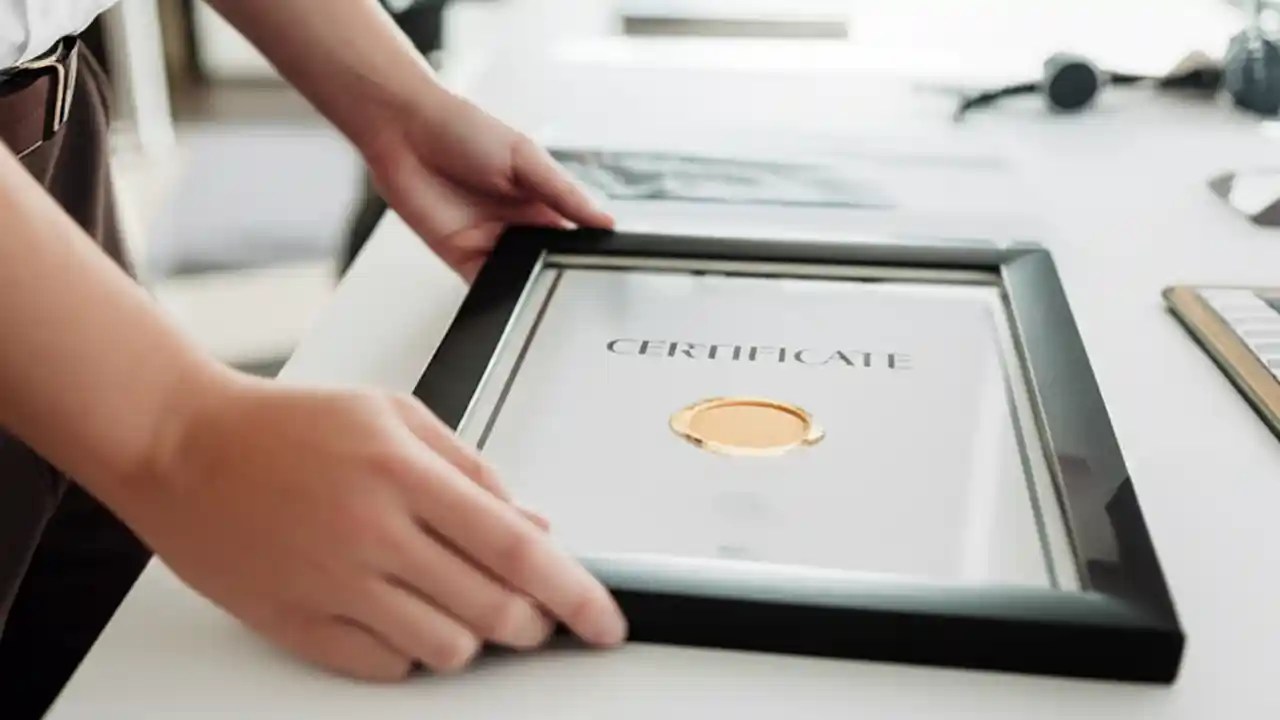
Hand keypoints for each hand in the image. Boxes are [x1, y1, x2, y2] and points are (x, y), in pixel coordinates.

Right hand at [118, 375, 626, 679]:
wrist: (183, 446)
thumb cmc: (289, 425)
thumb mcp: (395, 415)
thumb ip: (474, 470)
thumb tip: (535, 526)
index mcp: (404, 473)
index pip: (518, 550)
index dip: (578, 593)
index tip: (605, 621)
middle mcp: (373, 533)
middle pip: (494, 611)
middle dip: (533, 623)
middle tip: (532, 611)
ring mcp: (333, 585)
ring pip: (447, 651)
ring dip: (473, 639)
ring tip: (458, 606)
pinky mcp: (297, 624)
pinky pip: (384, 669)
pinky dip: (412, 655)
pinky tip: (403, 618)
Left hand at [358, 91, 613, 280]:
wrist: (404, 130)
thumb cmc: (461, 128)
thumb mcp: (525, 156)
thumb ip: (563, 192)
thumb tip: (603, 219)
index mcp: (540, 198)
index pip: (575, 233)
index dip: (589, 250)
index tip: (607, 262)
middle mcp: (518, 223)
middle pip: (549, 260)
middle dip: (560, 271)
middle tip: (573, 277)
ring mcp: (490, 241)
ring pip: (520, 277)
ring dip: (529, 283)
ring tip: (541, 282)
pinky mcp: (461, 256)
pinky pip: (485, 285)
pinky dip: (497, 295)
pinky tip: (509, 293)